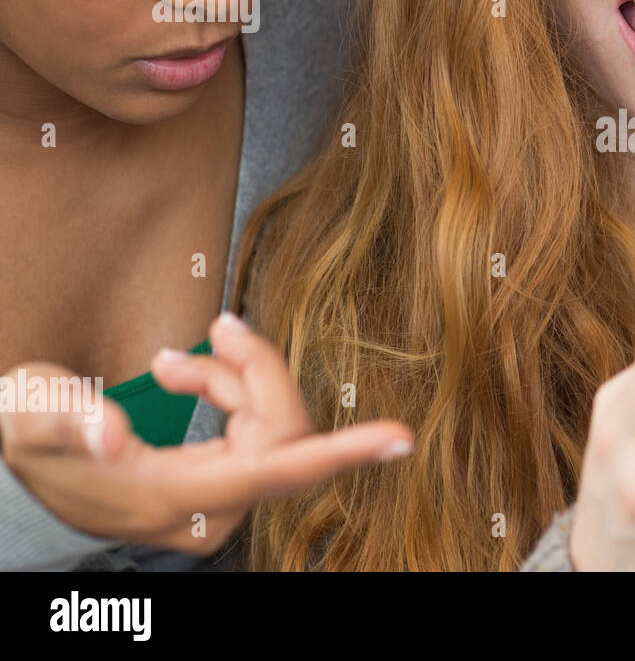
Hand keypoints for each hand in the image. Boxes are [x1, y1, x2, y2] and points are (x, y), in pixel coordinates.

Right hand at [0, 312, 412, 555]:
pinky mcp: (215, 481)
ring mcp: (215, 498)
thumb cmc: (24, 437)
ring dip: (231, 377)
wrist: (17, 468)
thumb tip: (111, 432)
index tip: (398, 437)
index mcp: (174, 498)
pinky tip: (182, 372)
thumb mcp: (30, 414)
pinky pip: (250, 429)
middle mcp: (207, 507)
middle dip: (256, 371)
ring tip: (171, 359)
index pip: (279, 471)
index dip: (341, 453)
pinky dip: (224, 390)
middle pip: (281, 431)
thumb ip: (66, 418)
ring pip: (267, 425)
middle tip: (219, 325)